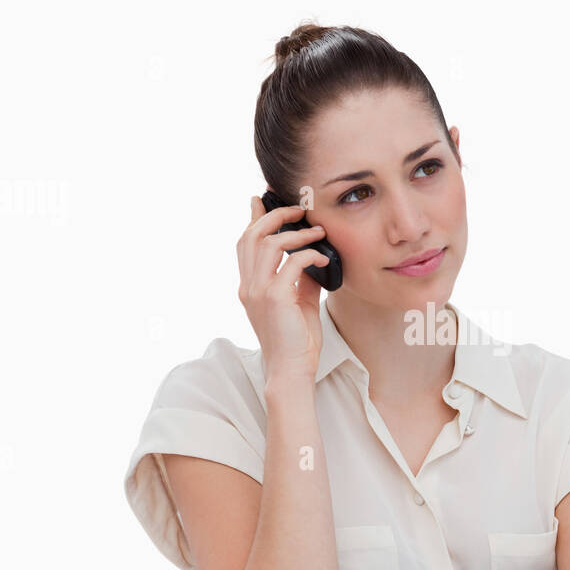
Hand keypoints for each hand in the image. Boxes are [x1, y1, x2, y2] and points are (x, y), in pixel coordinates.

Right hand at [237, 192, 331, 383]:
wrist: (292, 370)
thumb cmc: (297, 340)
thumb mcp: (298, 301)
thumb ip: (300, 277)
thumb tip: (314, 255)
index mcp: (250, 286)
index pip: (244, 243)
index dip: (252, 218)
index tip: (260, 199)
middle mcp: (248, 286)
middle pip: (251, 235)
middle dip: (275, 216)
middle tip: (298, 210)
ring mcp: (258, 292)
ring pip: (269, 244)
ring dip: (296, 234)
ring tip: (318, 233)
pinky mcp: (274, 298)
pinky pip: (292, 263)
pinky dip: (310, 255)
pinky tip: (325, 259)